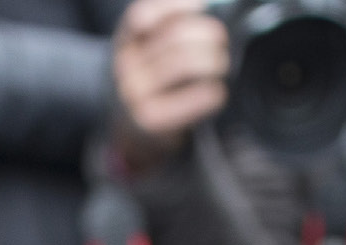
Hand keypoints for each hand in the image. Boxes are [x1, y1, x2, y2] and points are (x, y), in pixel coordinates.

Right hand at [112, 0, 229, 167]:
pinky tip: (216, 93)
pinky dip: (213, 93)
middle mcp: (123, 67)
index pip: (142, 15)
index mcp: (124, 42)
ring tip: (220, 65)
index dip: (178, 7)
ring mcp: (134, 95)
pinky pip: (194, 97)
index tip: (202, 8)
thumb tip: (216, 7)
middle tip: (222, 41)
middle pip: (176, 36)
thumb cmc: (153, 81)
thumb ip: (173, 25)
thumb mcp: (149, 49)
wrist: (133, 131)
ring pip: (185, 62)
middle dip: (210, 33)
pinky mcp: (150, 120)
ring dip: (214, 61)